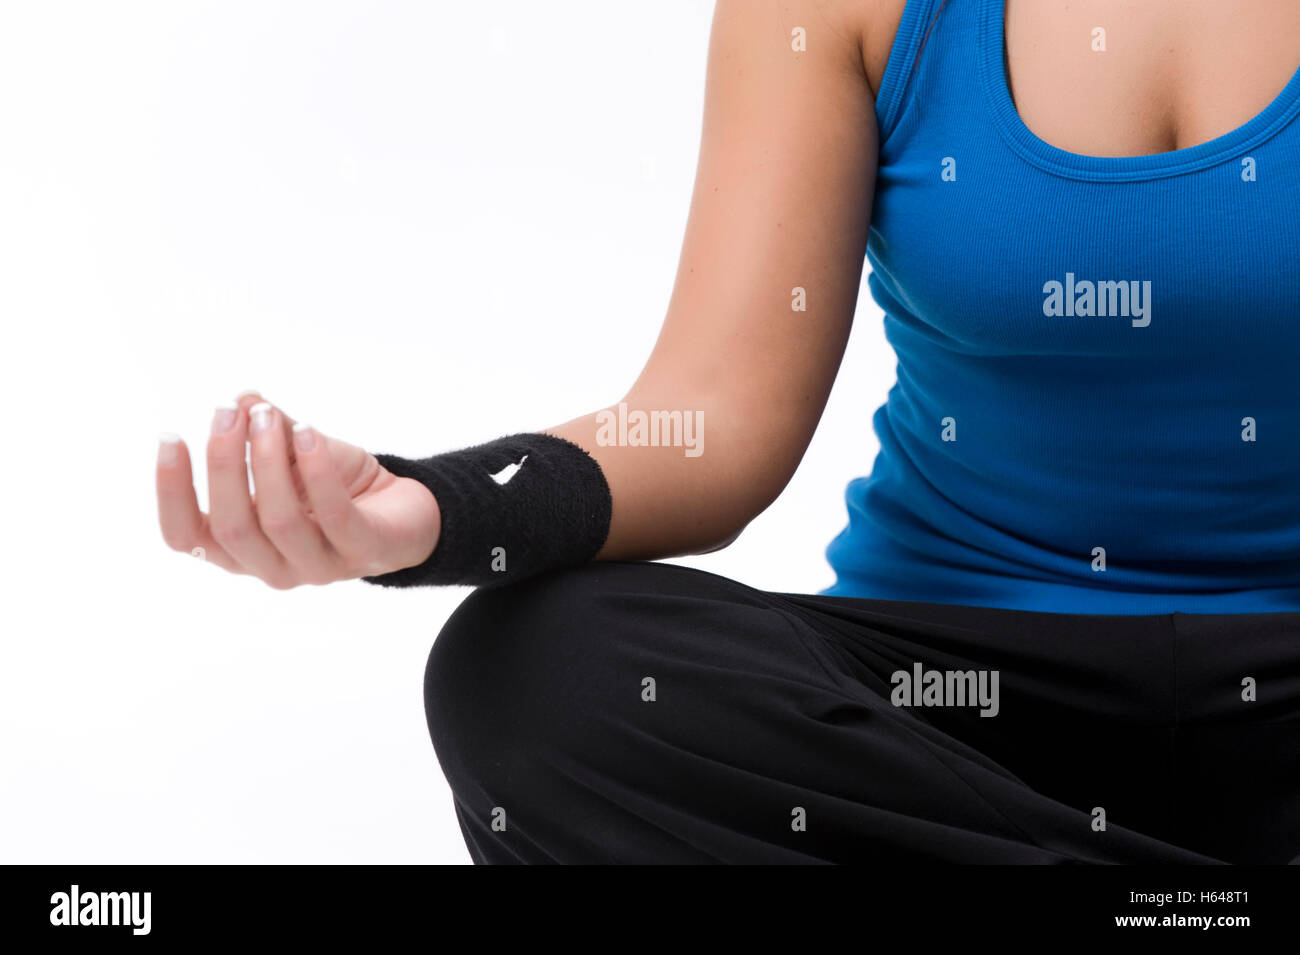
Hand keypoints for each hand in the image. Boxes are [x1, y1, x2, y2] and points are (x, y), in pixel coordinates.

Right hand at [156, 391, 439, 588]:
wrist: (403, 508)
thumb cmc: (335, 486)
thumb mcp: (292, 454)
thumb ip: (262, 430)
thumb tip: (241, 397)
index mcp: (241, 549)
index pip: (186, 537)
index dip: (171, 492)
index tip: (171, 437)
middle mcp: (272, 567)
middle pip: (230, 527)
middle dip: (224, 464)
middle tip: (229, 413)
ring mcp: (318, 567)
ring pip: (278, 521)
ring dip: (267, 461)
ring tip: (267, 416)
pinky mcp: (362, 552)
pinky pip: (333, 515)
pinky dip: (316, 471)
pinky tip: (307, 431)